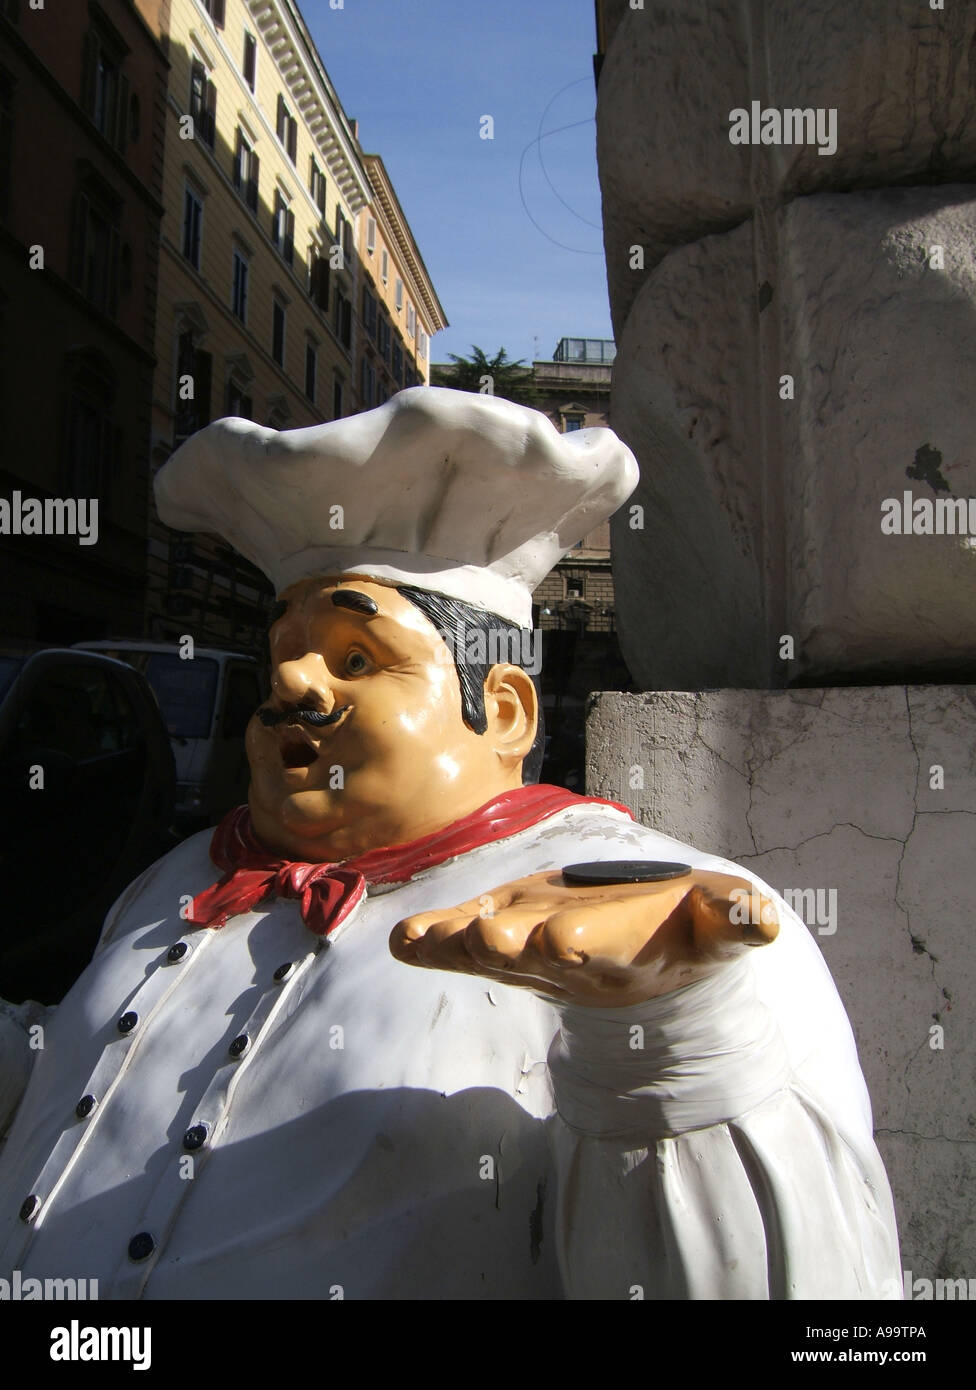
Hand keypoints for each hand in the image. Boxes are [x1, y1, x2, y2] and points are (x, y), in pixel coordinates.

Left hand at [389, 869, 778, 1006]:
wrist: (641, 956)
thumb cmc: (677, 931)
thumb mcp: (714, 924)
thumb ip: (734, 919)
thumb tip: (763, 920)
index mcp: (616, 950)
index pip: (593, 949)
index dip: (576, 944)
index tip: (559, 938)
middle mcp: (563, 955)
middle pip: (529, 952)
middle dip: (507, 943)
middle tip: (484, 936)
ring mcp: (523, 947)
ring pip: (484, 947)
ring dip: (452, 944)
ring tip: (416, 940)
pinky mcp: (496, 927)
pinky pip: (456, 940)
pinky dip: (430, 943)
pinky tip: (401, 940)